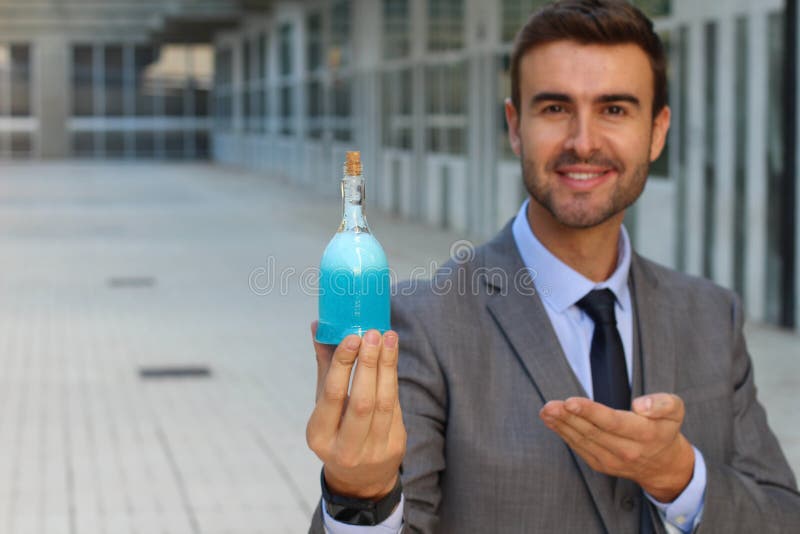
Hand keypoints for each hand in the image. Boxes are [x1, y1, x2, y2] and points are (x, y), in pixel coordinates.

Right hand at [306, 321, 406, 498]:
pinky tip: (392, 357)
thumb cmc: (336, 430)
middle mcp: (344, 448)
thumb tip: (318, 327)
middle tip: (373, 333)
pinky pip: (396, 408)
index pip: (331, 395)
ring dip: (388, 367)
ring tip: (389, 338)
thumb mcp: (324, 406)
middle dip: (369, 364)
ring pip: (384, 403)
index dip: (342, 364)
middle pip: (361, 400)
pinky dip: (393, 380)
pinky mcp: (395, 447)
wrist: (360, 478)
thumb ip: (324, 368)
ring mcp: (373, 451)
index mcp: (319, 436)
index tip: (352, 337)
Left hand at [539, 393, 694, 501]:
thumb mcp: (675, 410)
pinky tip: (552, 421)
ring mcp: (612, 460)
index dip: (590, 412)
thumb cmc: (665, 428)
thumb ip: (662, 403)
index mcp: (644, 434)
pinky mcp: (600, 464)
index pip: (613, 422)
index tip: (570, 402)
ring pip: (582, 441)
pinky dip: (563, 434)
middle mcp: (627, 451)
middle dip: (568, 418)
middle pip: (592, 432)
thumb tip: (640, 405)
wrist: (664, 465)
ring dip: (561, 425)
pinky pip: (579, 448)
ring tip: (546, 411)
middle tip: (550, 405)